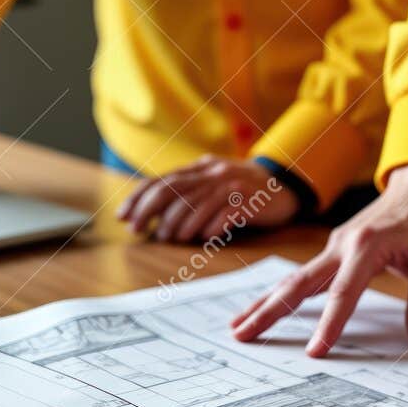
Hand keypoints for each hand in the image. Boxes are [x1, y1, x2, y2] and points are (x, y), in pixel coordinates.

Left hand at [119, 157, 298, 241]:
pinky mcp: (250, 200)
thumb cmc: (241, 191)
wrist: (283, 187)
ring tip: (171, 238)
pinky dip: (213, 226)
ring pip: (198, 203)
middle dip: (150, 210)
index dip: (139, 198)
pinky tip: (205, 238)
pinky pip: (227, 213)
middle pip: (174, 189)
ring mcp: (232, 185)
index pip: (162, 180)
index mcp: (200, 168)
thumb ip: (187, 193)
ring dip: (180, 223)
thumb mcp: (211, 184)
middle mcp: (212, 173)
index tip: (124, 217)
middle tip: (138, 230)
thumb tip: (152, 217)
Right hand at [230, 162, 407, 354]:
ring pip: (293, 279)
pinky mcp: (334, 251)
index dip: (329, 324)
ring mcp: (334, 247)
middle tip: (241, 335)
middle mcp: (342, 245)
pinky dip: (280, 293)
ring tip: (238, 327)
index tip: (315, 351)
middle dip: (269, 311)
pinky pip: (303, 276)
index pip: (344, 293)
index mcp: (367, 246)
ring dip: (265, 303)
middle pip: (299, 284)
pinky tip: (264, 307)